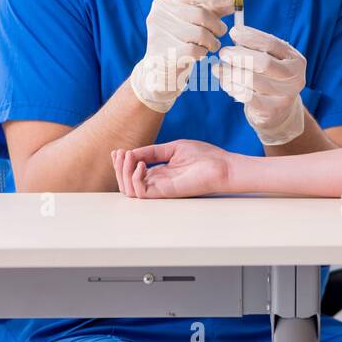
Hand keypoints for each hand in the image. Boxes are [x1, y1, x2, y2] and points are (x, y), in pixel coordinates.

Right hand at [110, 140, 233, 197]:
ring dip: (123, 173)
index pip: (132, 174)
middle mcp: (158, 183)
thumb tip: (131, 153)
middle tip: (119, 153)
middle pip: (126, 183)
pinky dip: (135, 178)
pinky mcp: (166, 193)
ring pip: (129, 190)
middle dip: (118, 168)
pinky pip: (141, 192)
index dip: (121, 163)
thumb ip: (152, 152)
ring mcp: (161, 189)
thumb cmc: (204, 157)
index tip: (118, 150)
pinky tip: (140, 165)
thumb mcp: (173, 148)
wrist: (223, 166)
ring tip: (128, 157)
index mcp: (159, 174)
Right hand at [130, 0, 233, 112]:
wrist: (162, 73)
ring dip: (212, 41)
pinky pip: (196, 50)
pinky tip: (200, 54)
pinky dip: (202, 53)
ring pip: (201, 34)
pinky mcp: (165, 54)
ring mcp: (159, 35)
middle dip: (217, 24)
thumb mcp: (195, 21)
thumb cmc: (182, 42)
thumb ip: (213, 8)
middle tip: (221, 31)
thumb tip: (233, 0)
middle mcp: (159, 15)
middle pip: (201, 14)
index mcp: (165, 2)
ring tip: (211, 45)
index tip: (233, 1)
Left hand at [215, 24, 306, 144]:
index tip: (233, 32)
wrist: (279, 112)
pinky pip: (246, 96)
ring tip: (217, 68)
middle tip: (223, 52)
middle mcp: (295, 78)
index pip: (273, 44)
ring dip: (230, 72)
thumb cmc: (271, 79)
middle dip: (240, 55)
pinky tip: (224, 82)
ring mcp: (285, 96)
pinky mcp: (271, 110)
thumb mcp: (271, 62)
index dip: (251, 36)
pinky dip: (232, 86)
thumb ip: (258, 48)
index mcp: (297, 60)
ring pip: (251, 80)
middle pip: (264, 62)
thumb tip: (236, 32)